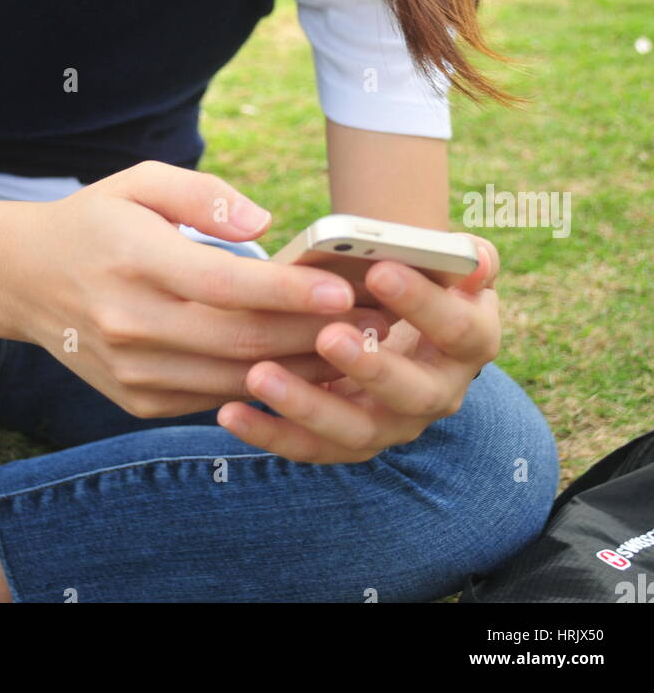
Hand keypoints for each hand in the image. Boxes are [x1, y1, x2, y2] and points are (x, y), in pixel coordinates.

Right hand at [6, 162, 395, 417]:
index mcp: (133, 260)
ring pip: (234, 380)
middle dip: (313, 335)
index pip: (225, 285)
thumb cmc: (96, 220)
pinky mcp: (137, 400)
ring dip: (301, 370)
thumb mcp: (140, 181)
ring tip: (357, 350)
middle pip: (240, 341)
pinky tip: (308, 371)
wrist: (24, 279)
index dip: (288, 290)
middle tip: (372, 323)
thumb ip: (204, 195)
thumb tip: (265, 225)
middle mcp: (129, 322)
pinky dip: (264, 388)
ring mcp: (132, 370)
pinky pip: (214, 398)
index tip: (341, 286)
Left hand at [217, 235, 500, 462]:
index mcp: (472, 339)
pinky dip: (271, 433)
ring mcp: (395, 423)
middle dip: (371, 366)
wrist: (399, 306)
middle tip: (328, 336)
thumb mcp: (446, 259)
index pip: (457, 328)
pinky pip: (312, 448)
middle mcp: (440, 392)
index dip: (423, 302)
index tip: (380, 269)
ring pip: (357, 431)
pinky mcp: (351, 441)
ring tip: (260, 374)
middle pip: (413, 393)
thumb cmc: (418, 272)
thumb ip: (457, 255)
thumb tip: (472, 259)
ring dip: (307, 406)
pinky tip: (231, 411)